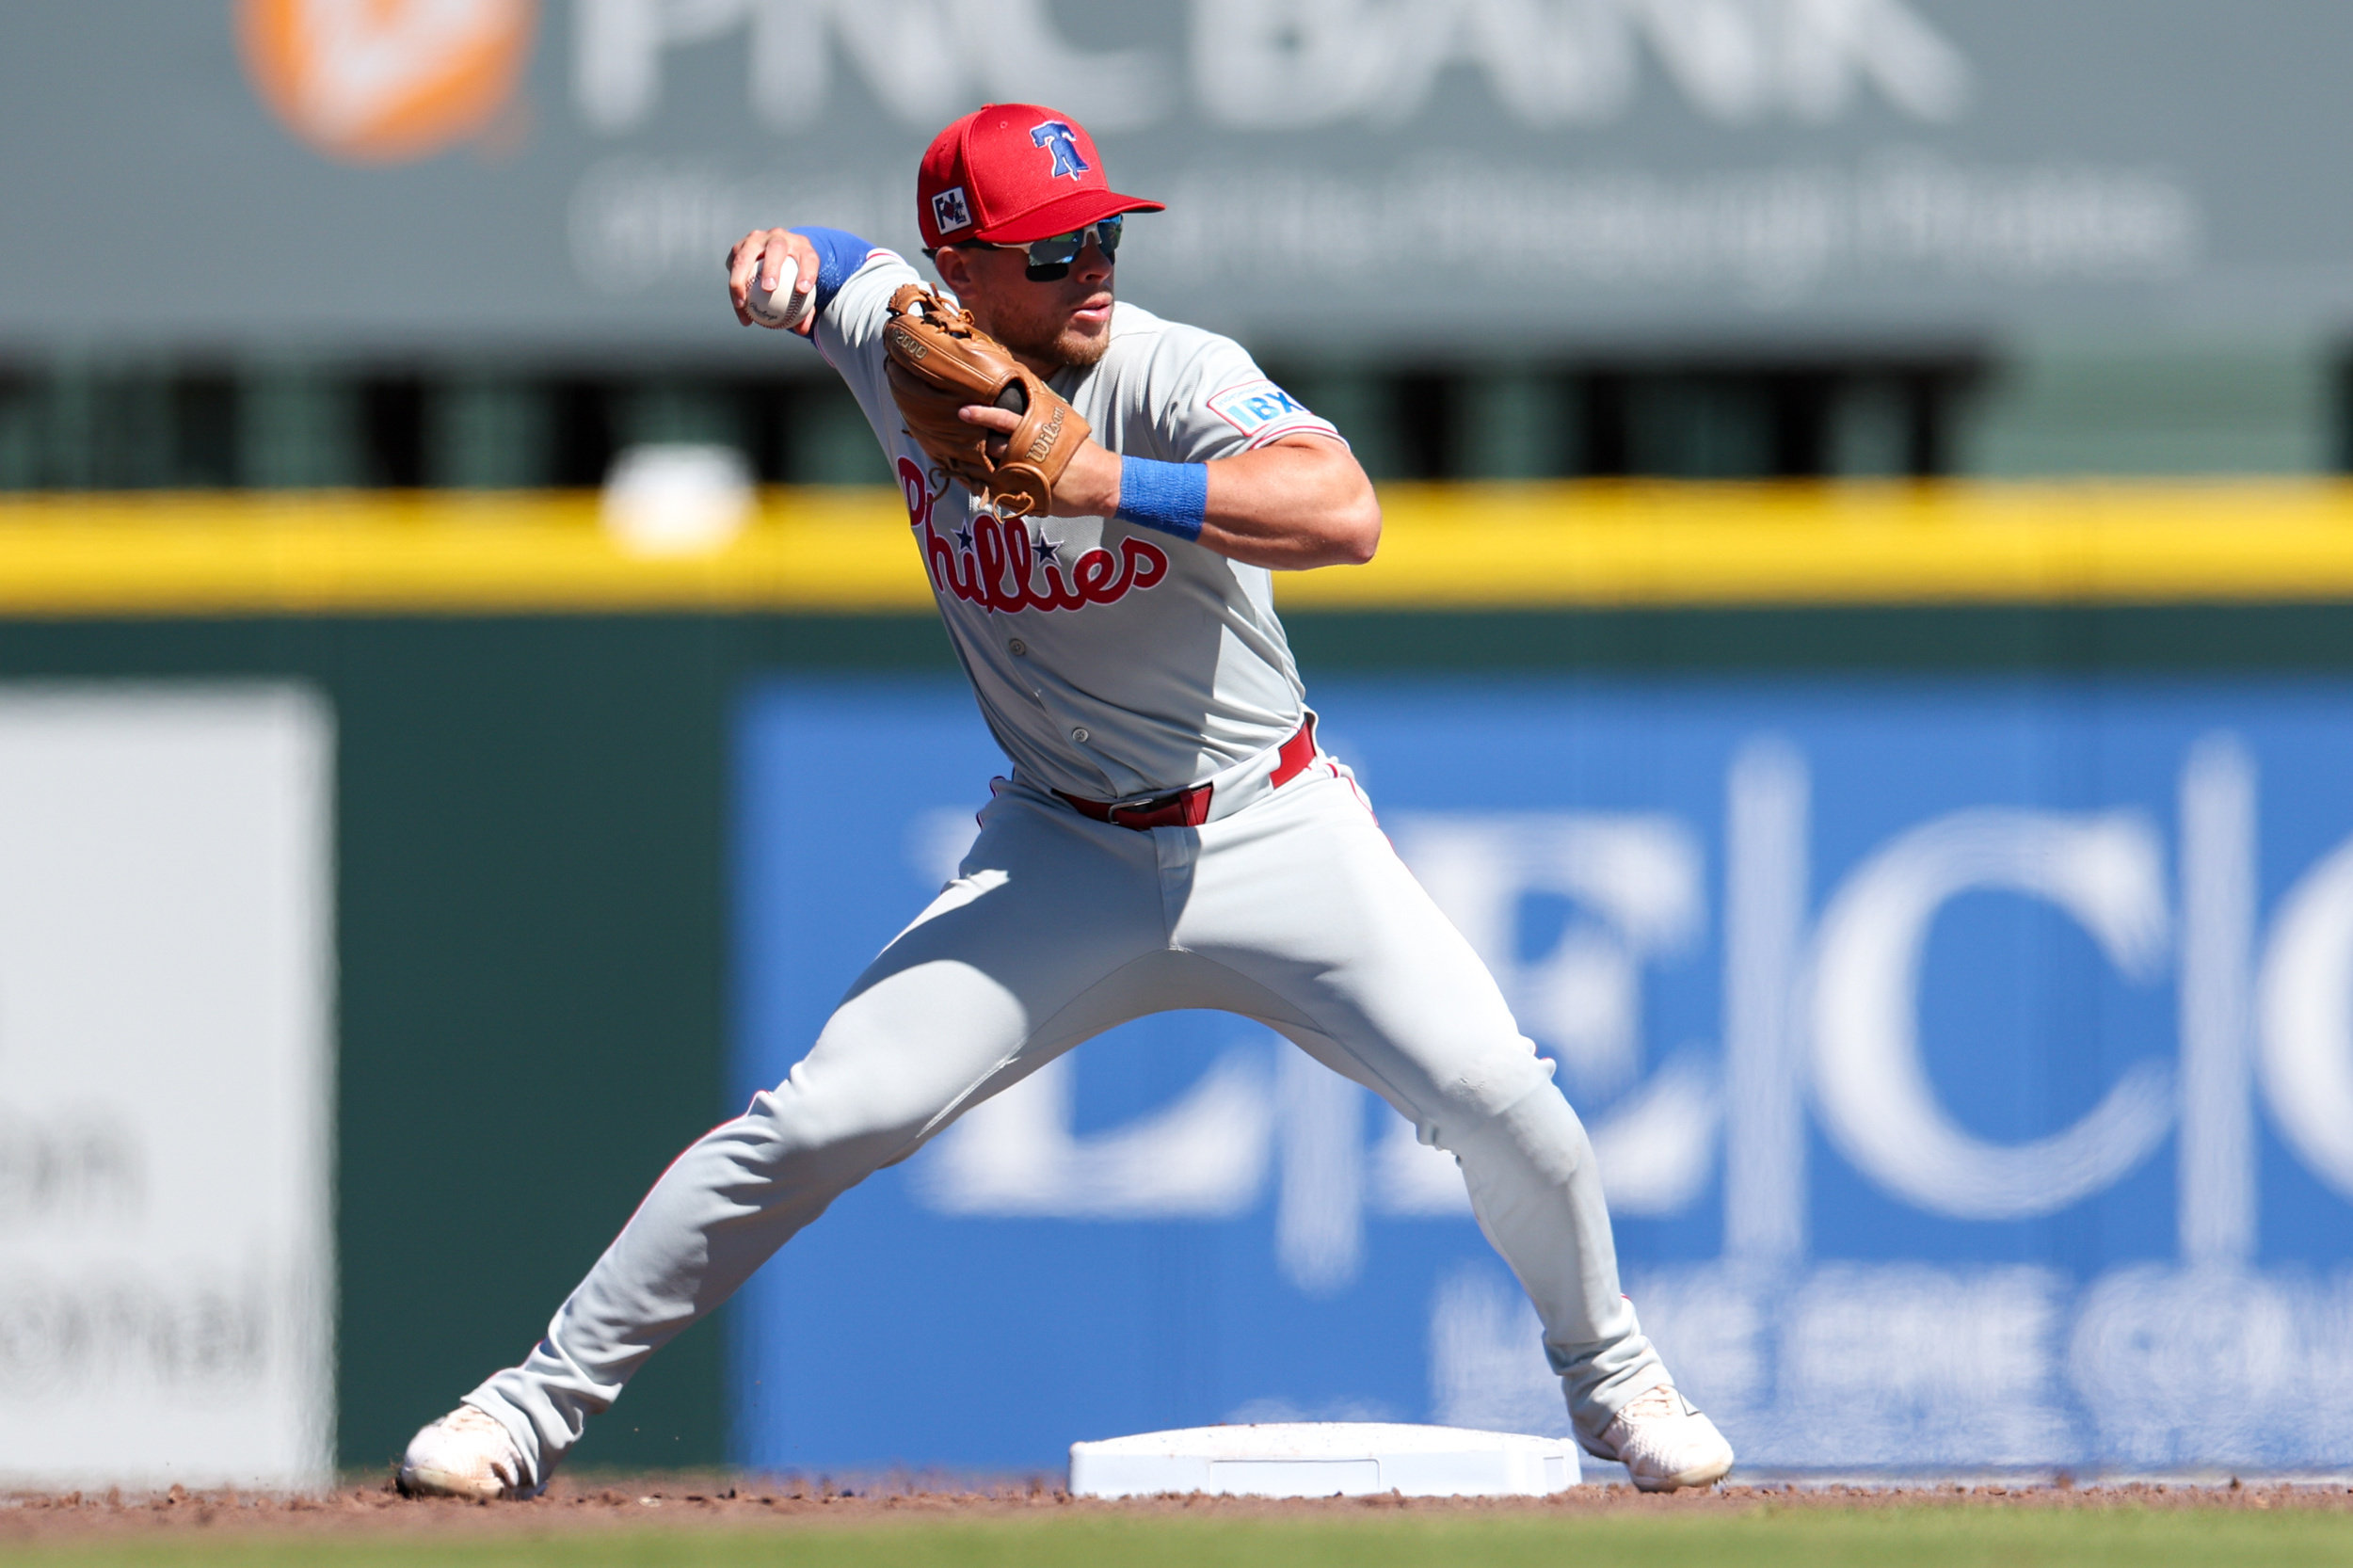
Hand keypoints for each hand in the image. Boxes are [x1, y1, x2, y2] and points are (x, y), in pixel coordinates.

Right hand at [725, 228, 818, 333]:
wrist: (776, 252)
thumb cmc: (794, 276)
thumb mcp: (804, 289)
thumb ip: (806, 309)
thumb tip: (801, 330)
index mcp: (801, 245)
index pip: (808, 257)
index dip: (807, 271)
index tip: (803, 290)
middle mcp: (779, 237)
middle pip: (776, 248)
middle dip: (771, 266)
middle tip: (769, 289)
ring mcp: (757, 238)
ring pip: (745, 256)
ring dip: (741, 279)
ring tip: (742, 304)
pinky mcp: (740, 246)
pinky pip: (733, 266)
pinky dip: (734, 286)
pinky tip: (739, 307)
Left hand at [958, 406, 1121, 517]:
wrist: (1102, 483)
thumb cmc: (1082, 451)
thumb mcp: (1065, 423)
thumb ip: (1042, 413)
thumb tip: (1028, 392)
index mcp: (1037, 430)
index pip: (1003, 419)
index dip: (982, 415)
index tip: (963, 412)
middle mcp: (1030, 450)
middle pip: (993, 446)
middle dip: (981, 446)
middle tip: (968, 443)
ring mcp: (1028, 474)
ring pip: (995, 469)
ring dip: (985, 467)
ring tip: (978, 465)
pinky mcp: (1029, 494)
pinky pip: (1003, 491)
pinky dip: (993, 488)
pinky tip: (988, 484)